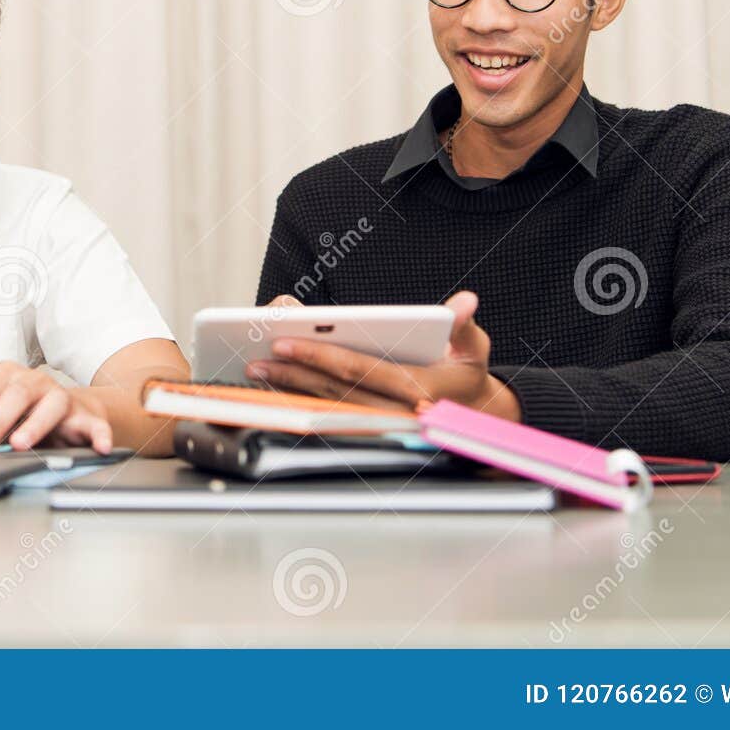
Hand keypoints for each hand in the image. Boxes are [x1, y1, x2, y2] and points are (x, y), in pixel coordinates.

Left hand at [0, 362, 112, 457]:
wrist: (72, 410)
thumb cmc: (27, 411)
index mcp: (5, 378)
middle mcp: (34, 382)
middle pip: (13, 395)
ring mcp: (61, 397)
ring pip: (51, 404)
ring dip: (35, 424)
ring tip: (20, 444)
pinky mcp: (86, 415)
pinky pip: (95, 423)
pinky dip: (97, 433)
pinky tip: (97, 446)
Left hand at [246, 291, 520, 420]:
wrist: (471, 416)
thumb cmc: (466, 374)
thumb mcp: (474, 348)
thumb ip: (465, 326)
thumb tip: (466, 302)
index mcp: (415, 389)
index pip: (358, 369)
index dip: (319, 355)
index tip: (285, 341)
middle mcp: (391, 412)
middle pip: (333, 389)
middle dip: (293, 372)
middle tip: (256, 357)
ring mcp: (378, 424)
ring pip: (326, 404)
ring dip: (290, 388)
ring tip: (256, 370)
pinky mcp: (368, 427)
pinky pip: (328, 413)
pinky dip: (300, 400)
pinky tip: (275, 387)